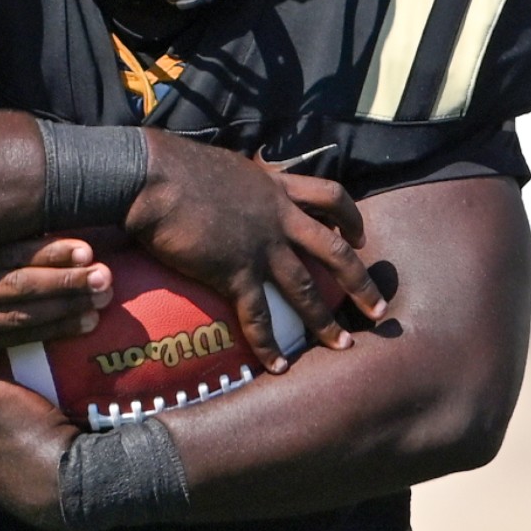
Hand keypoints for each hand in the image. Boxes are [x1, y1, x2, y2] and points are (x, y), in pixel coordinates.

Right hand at [0, 236, 112, 351]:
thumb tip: (35, 190)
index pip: (3, 253)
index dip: (45, 251)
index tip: (84, 247)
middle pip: (14, 285)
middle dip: (63, 280)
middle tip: (103, 274)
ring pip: (18, 316)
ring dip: (64, 307)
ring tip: (102, 297)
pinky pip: (12, 338)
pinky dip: (51, 331)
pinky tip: (83, 323)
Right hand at [125, 133, 386, 372]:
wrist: (151, 177)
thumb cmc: (172, 164)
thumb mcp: (222, 165)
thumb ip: (237, 181)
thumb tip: (227, 188)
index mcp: (275, 187)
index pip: (330, 196)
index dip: (351, 218)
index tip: (359, 238)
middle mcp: (278, 217)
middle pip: (335, 251)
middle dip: (360, 282)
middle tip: (378, 307)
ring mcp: (261, 246)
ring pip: (306, 289)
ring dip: (325, 321)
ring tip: (343, 344)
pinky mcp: (235, 271)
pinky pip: (259, 316)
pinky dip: (270, 344)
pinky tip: (277, 365)